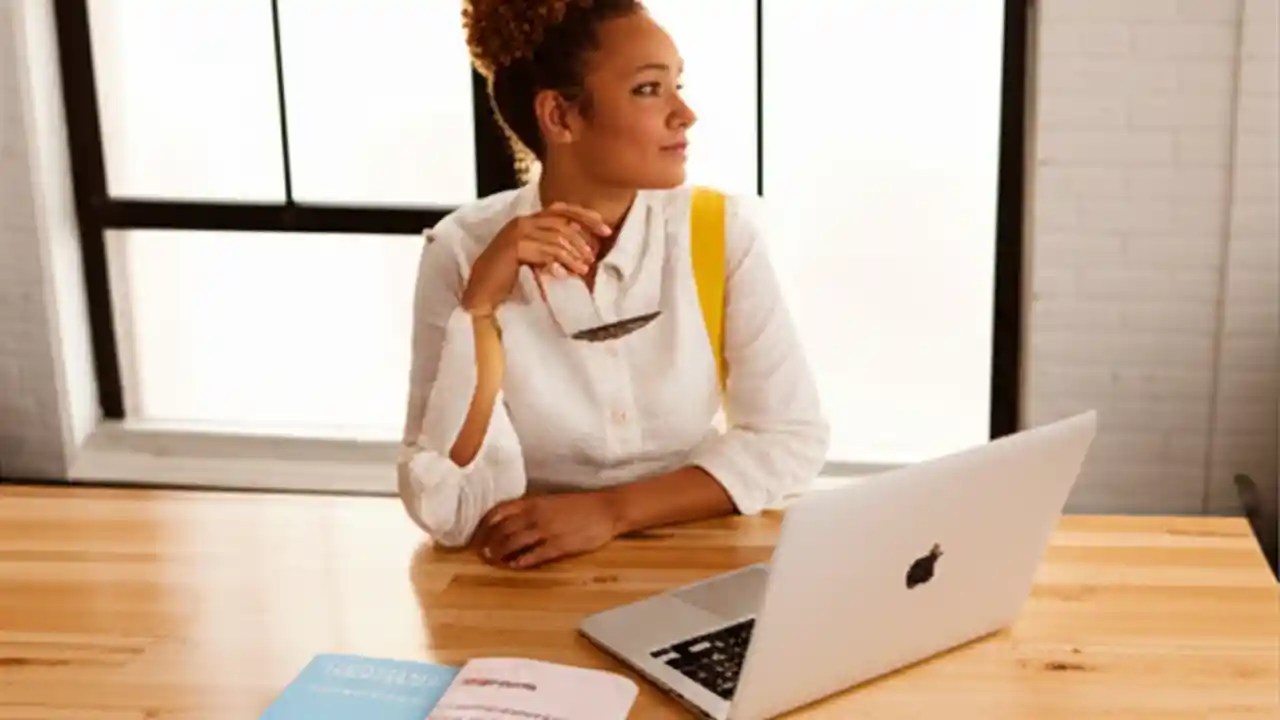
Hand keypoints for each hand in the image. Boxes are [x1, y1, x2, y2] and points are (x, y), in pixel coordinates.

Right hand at [461, 202, 611, 315]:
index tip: (604, 229)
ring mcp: (517, 231)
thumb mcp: (535, 259)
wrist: (481, 291)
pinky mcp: (515, 246)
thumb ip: (553, 250)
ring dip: (574, 252)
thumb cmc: (507, 278)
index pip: (561, 209)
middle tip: (594, 253)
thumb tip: (583, 252)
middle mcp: (522, 221)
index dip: (585, 216)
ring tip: (584, 267)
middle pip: (562, 218)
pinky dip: (563, 261)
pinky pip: (547, 250)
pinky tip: (570, 272)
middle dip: (584, 233)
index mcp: (527, 221)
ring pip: (557, 235)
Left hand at [471, 491, 622, 569]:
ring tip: (495, 560)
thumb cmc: (580, 505)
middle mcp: (536, 515)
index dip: (486, 524)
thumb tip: (514, 519)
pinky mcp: (559, 546)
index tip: (479, 533)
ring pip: (514, 543)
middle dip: (490, 542)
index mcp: (534, 502)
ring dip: (501, 553)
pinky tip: (515, 566)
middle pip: (503, 530)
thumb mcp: (552, 501)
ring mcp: (547, 531)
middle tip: (483, 552)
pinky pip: (534, 555)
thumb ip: (533, 509)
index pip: (500, 511)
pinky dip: (521, 562)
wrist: (607, 509)